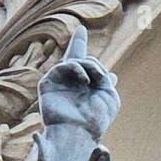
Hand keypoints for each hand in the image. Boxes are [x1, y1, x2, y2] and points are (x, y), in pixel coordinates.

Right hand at [38, 24, 118, 138]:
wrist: (80, 132)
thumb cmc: (96, 120)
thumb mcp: (110, 98)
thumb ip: (107, 83)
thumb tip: (112, 74)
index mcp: (85, 86)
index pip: (83, 62)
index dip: (80, 44)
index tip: (81, 28)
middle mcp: (70, 82)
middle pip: (79, 56)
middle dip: (95, 64)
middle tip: (102, 78)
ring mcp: (59, 82)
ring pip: (74, 60)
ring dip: (89, 66)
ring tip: (95, 79)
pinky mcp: (48, 84)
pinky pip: (64, 66)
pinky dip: (77, 68)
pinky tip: (85, 80)